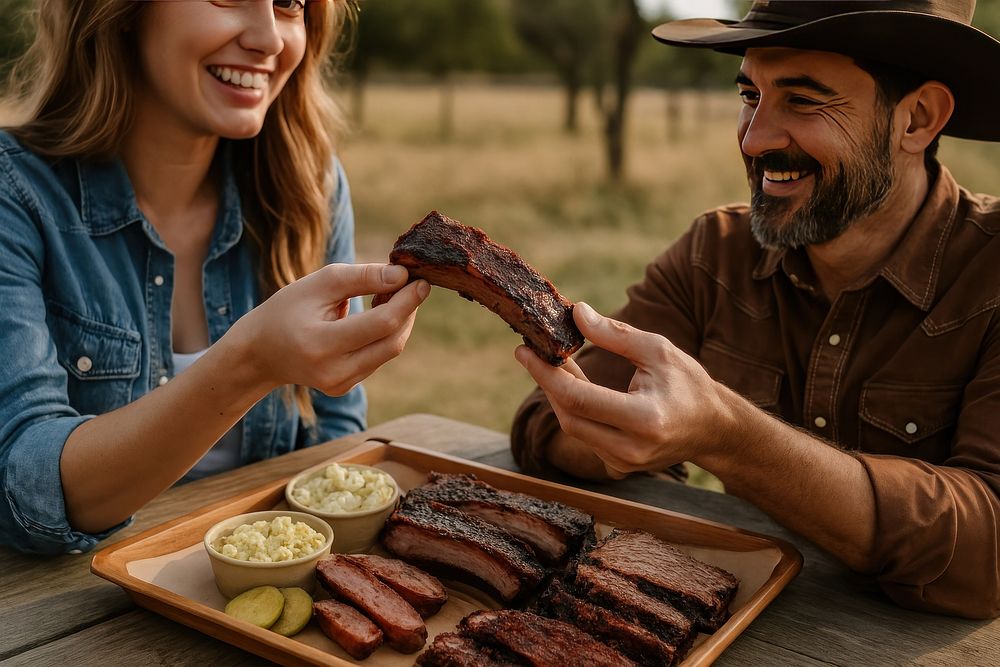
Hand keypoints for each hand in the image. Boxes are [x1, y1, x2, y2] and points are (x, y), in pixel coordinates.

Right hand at [229, 263, 428, 395]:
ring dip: (399, 321)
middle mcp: (334, 372)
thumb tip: (403, 276)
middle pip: (392, 342)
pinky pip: (378, 358)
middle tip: (410, 284)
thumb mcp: (320, 283)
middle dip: (408, 311)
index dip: (406, 302)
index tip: (421, 280)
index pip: (381, 325)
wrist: (260, 351)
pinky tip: (379, 314)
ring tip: (389, 294)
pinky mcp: (345, 387)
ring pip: (389, 351)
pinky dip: (386, 334)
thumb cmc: (288, 310)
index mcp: (322, 344)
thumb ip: (362, 277)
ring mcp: (340, 384)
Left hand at [515, 302, 724, 473]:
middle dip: (548, 383)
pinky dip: (575, 411)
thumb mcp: (658, 350)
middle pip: (569, 416)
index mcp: (643, 419)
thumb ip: (615, 334)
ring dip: (560, 395)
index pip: (578, 398)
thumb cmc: (689, 385)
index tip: (524, 350)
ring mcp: (623, 463)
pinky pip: (585, 437)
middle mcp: (631, 449)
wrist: (714, 429)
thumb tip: (576, 313)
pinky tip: (573, 387)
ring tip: (555, 364)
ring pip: (574, 428)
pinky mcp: (619, 467)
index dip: (545, 373)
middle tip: (534, 353)